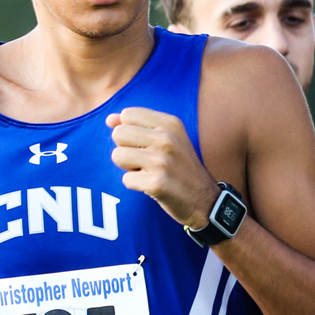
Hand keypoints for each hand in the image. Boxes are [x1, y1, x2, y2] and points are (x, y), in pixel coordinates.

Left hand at [107, 107, 221, 228]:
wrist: (204, 200)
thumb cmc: (181, 167)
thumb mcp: (168, 138)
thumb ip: (138, 125)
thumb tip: (109, 119)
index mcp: (170, 123)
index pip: (127, 115)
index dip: (129, 131)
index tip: (145, 144)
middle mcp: (167, 138)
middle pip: (118, 133)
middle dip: (126, 149)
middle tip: (145, 160)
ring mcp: (162, 161)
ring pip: (118, 156)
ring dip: (128, 168)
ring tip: (148, 172)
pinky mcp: (156, 183)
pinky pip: (126, 179)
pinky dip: (135, 185)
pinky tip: (152, 185)